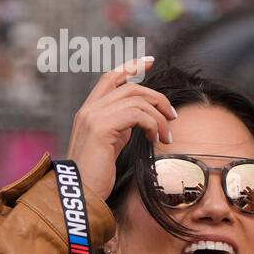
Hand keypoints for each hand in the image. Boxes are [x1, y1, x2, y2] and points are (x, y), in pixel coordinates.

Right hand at [64, 57, 178, 201]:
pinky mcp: (101, 128)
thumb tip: (141, 119)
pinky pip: (136, 114)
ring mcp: (93, 117)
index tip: (150, 60)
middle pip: (130, 87)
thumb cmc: (96, 175)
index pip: (109, 78)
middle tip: (173, 116)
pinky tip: (156, 139)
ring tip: (166, 136)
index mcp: (89, 112)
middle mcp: (88, 110)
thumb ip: (120, 127)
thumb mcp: (110, 144)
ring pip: (137, 99)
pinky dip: (153, 124)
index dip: (130, 66)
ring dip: (158, 117)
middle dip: (157, 98)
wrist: (80, 194)